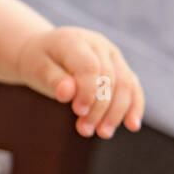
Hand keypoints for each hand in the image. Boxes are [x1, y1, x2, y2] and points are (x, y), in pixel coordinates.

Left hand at [17, 26, 144, 138]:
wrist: (43, 52)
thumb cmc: (39, 62)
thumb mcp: (39, 70)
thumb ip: (55, 80)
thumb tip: (68, 93)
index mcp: (75, 40)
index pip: (89, 67)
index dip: (87, 91)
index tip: (78, 112)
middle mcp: (98, 43)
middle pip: (109, 78)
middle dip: (100, 108)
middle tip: (85, 130)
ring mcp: (112, 54)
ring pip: (125, 84)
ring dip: (116, 112)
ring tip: (103, 133)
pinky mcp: (120, 66)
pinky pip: (133, 87)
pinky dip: (134, 106)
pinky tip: (132, 126)